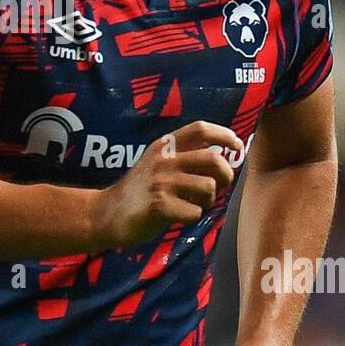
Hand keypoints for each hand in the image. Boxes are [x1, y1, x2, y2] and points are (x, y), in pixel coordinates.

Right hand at [90, 120, 238, 248]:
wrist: (106, 214)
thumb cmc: (139, 191)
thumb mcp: (156, 163)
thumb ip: (183, 157)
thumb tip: (223, 158)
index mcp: (164, 146)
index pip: (200, 129)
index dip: (224, 134)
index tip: (237, 145)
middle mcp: (163, 159)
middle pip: (213, 158)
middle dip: (227, 174)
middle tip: (222, 186)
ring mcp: (161, 182)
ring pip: (208, 186)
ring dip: (210, 200)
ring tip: (197, 204)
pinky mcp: (159, 206)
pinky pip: (195, 211)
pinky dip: (194, 216)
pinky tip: (180, 216)